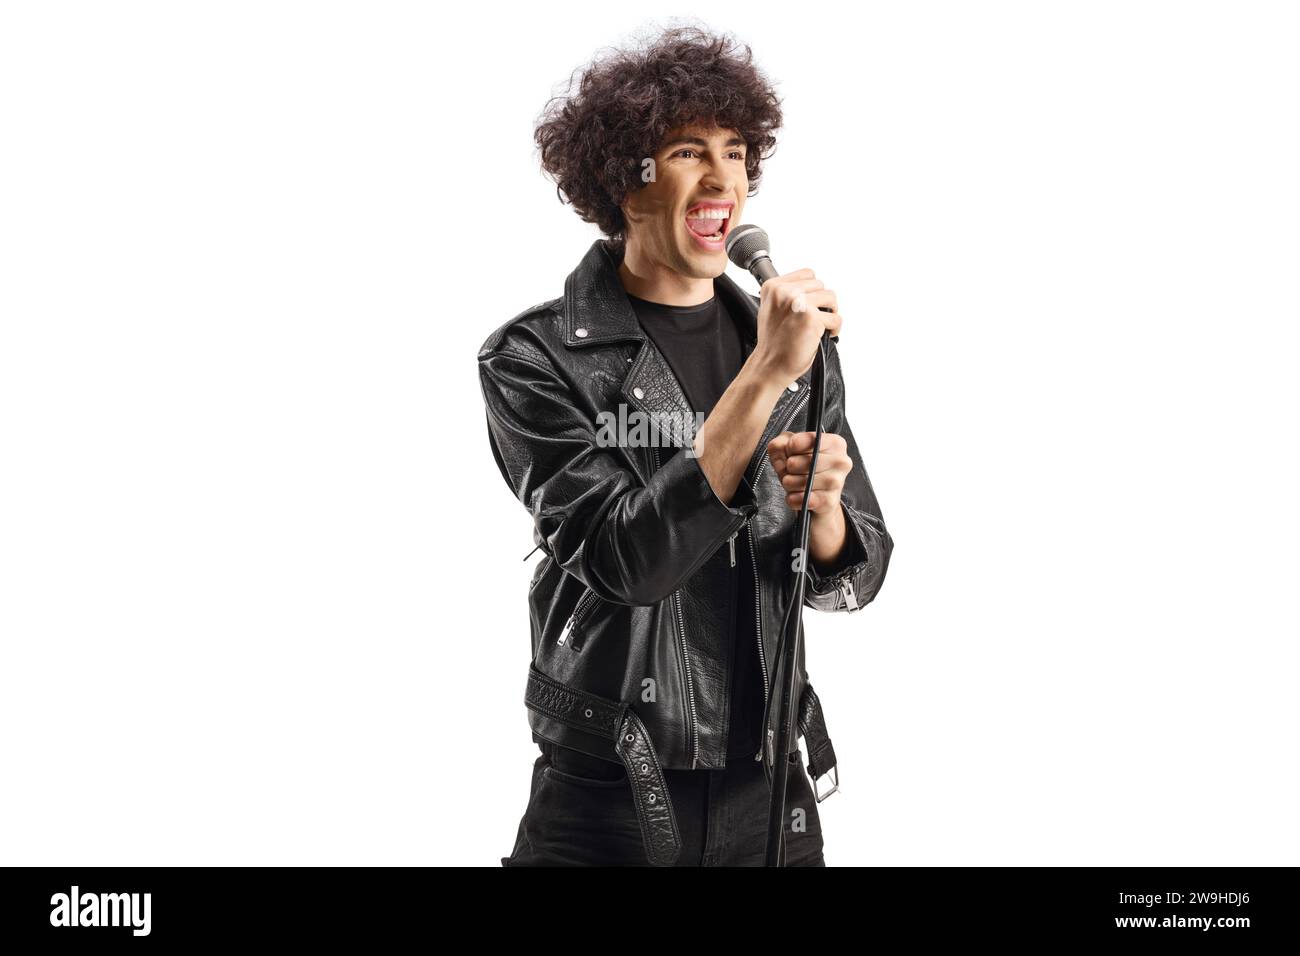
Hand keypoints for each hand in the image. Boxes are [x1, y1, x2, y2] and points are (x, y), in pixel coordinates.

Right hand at [748, 269, 842, 385]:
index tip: (809, 304)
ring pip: (831, 298)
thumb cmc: (773, 342)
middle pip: (820, 285)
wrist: (770, 365)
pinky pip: (836, 318)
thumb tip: (811, 290)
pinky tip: (822, 335)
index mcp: (773, 287)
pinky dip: (834, 328)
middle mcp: (785, 292)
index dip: (812, 290)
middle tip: (815, 318)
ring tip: (821, 325)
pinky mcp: (812, 318)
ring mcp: (799, 304)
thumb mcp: (771, 309)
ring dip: (830, 313)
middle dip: (821, 302)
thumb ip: (787, 294)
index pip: (807, 274)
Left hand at [766, 430, 852, 513]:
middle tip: (791, 470)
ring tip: (792, 482)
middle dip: (789, 467)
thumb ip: (780, 443)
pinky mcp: (830, 501)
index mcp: (835, 443)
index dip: (792, 446)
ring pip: (803, 482)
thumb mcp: (788, 448)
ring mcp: (837, 482)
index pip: (810, 440)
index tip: (790, 450)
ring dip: (789, 483)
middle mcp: (841, 462)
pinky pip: (804, 500)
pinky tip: (794, 495)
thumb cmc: (803, 467)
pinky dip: (793, 498)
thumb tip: (781, 449)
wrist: (816, 496)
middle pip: (804, 462)